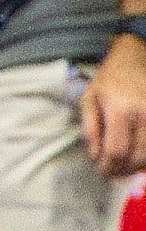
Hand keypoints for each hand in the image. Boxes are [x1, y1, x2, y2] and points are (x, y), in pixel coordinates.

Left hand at [85, 43, 145, 179]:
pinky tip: (137, 156)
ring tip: (123, 166)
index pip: (116, 151)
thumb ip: (90, 129)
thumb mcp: (90, 99)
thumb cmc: (109, 79)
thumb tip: (95, 155)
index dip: (108, 167)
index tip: (101, 171)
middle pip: (136, 157)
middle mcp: (145, 115)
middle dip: (122, 170)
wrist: (135, 58)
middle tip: (111, 172)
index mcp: (121, 110)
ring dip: (136, 166)